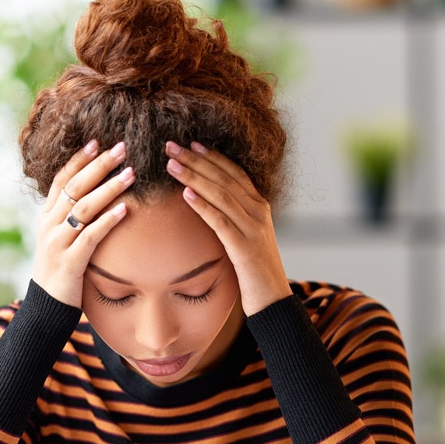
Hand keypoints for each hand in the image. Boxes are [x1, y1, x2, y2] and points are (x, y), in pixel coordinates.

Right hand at [32, 140, 132, 306]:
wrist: (46, 306)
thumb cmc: (61, 270)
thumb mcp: (62, 238)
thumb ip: (74, 217)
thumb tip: (97, 194)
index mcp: (47, 216)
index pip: (62, 179)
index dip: (79, 159)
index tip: (98, 142)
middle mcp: (49, 225)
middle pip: (75, 187)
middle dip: (99, 166)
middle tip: (122, 149)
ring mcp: (57, 242)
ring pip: (84, 208)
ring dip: (109, 188)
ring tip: (131, 174)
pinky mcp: (69, 262)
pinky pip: (90, 236)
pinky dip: (108, 221)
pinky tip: (125, 210)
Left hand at [165, 141, 290, 314]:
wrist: (274, 300)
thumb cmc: (254, 270)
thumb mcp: (245, 237)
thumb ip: (232, 218)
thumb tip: (205, 203)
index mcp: (259, 206)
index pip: (234, 172)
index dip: (212, 156)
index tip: (190, 143)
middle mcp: (259, 212)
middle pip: (224, 178)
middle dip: (196, 160)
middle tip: (171, 145)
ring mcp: (254, 228)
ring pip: (221, 194)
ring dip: (194, 177)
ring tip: (171, 165)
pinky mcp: (245, 248)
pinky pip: (221, 221)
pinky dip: (203, 206)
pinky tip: (185, 195)